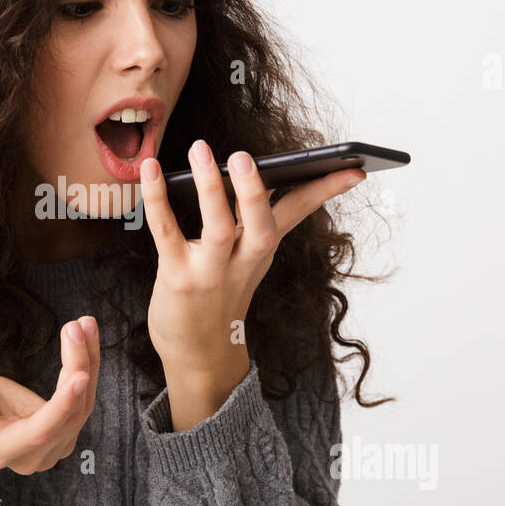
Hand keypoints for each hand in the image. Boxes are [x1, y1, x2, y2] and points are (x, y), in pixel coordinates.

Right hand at [0, 316, 99, 474]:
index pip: (39, 432)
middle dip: (79, 366)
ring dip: (88, 361)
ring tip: (86, 322)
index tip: (81, 375)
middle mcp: (31, 457)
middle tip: (79, 324)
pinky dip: (88, 364)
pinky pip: (83, 398)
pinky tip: (85, 334)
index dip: (62, 406)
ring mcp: (51, 448)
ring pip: (82, 405)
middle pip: (69, 415)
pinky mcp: (63, 432)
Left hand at [139, 140, 364, 382]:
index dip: (325, 191)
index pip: (298, 214)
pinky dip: (157, 200)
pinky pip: (166, 232)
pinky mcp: (177, 276)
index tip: (354, 168)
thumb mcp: (248, 260)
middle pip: (260, 225)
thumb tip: (257, 171)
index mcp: (261, 250)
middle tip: (244, 155)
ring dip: (209, 188)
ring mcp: (209, 271)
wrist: (200, 355)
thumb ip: (253, 220)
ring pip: (217, 228)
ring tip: (201, 151)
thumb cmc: (220, 298)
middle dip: (254, 190)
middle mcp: (241, 261)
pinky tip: (150, 170)